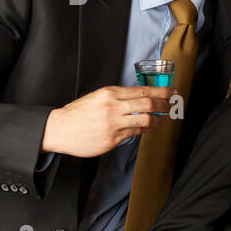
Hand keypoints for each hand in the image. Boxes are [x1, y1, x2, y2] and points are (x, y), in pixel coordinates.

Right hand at [40, 85, 172, 157]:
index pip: (142, 90)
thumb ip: (117, 97)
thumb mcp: (96, 97)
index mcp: (109, 94)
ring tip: (161, 119)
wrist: (59, 129)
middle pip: (147, 104)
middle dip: (164, 104)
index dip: (160, 91)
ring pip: (145, 120)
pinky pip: (135, 133)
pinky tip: (148, 128)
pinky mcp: (112, 139)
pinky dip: (145, 130)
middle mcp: (112, 108)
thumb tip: (140, 97)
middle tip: (171, 105)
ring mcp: (113, 125)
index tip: (171, 91)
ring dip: (157, 120)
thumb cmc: (78, 113)